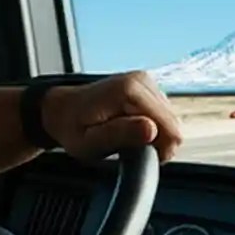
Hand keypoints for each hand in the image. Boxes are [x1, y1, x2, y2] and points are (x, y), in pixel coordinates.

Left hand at [41, 71, 181, 161]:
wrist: (60, 110)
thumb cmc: (71, 128)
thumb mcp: (89, 142)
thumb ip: (119, 136)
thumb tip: (151, 129)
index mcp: (130, 91)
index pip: (172, 131)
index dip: (158, 151)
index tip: (134, 154)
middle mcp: (141, 80)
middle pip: (173, 126)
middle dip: (155, 143)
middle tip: (126, 148)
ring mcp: (145, 81)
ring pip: (169, 122)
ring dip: (152, 135)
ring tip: (123, 136)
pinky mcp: (147, 86)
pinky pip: (162, 115)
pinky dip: (150, 126)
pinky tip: (128, 127)